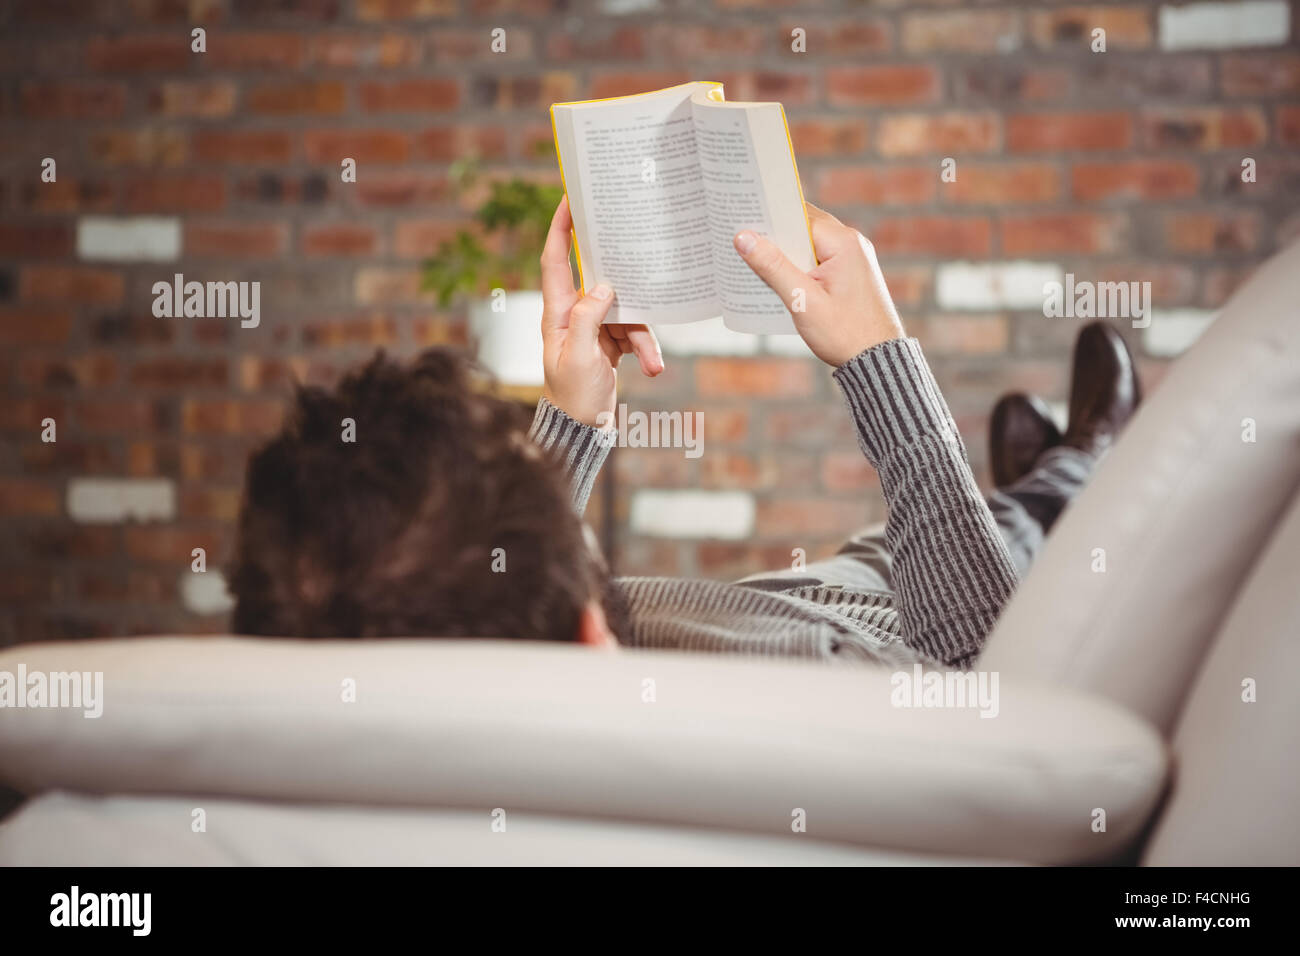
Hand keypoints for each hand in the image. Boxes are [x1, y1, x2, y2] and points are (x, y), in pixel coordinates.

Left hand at [539, 196, 662, 425]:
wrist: (582, 429)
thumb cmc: (572, 395)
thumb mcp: (579, 356)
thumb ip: (588, 317)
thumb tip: (604, 286)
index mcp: (557, 313)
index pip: (555, 260)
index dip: (559, 228)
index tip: (570, 198)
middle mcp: (575, 314)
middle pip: (601, 280)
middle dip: (622, 273)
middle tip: (636, 244)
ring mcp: (594, 328)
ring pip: (627, 312)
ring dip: (643, 337)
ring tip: (652, 364)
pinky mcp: (611, 342)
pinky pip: (635, 334)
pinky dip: (646, 350)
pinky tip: (653, 369)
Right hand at [734, 204, 904, 367]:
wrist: (878, 362)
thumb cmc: (844, 333)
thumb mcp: (802, 300)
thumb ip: (773, 266)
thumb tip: (743, 237)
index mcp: (843, 242)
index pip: (799, 216)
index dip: (770, 219)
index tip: (742, 222)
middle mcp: (852, 243)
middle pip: (804, 227)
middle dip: (776, 236)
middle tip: (742, 243)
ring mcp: (854, 258)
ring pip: (811, 244)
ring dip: (787, 254)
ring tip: (757, 264)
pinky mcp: (851, 274)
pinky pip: (820, 259)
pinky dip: (801, 266)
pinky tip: (783, 281)